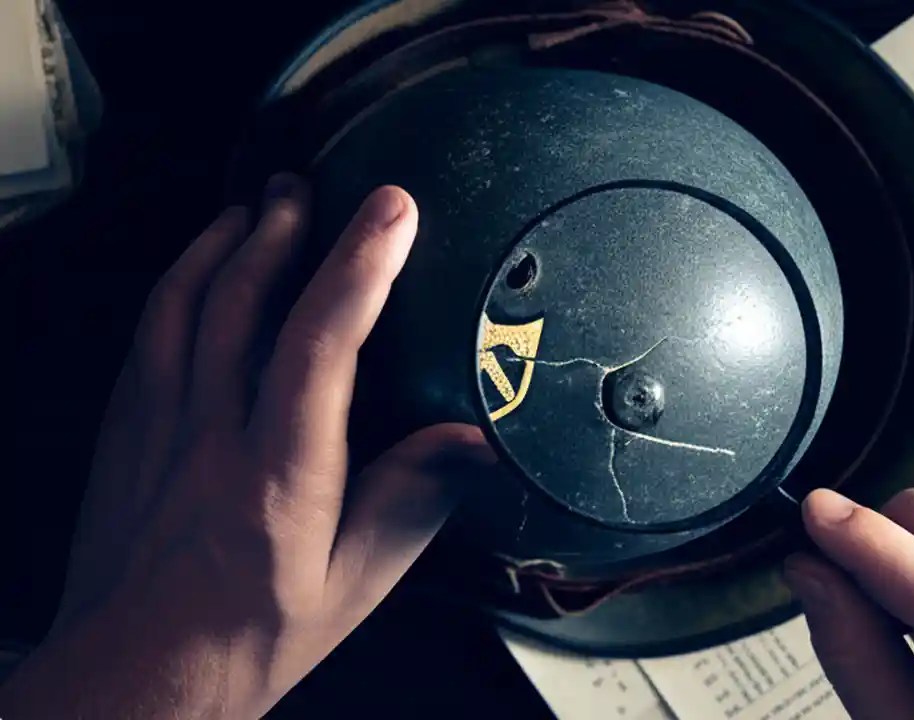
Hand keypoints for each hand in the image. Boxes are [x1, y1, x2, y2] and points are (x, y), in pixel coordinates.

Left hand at [0, 176, 490, 718]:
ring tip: (255, 206)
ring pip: (184, 305)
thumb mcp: (353, 585)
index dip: (361, 266)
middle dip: (283, 228)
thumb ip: (410, 504)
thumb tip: (472, 441)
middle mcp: (211, 435)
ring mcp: (156, 428)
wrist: (135, 676)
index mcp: (279, 473)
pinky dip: (176, 286)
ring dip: (222, 244)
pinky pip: (146, 336)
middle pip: (241, 300)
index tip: (393, 210)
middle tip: (311, 186)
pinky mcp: (123, 434)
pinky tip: (193, 273)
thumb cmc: (247, 636)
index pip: (320, 343)